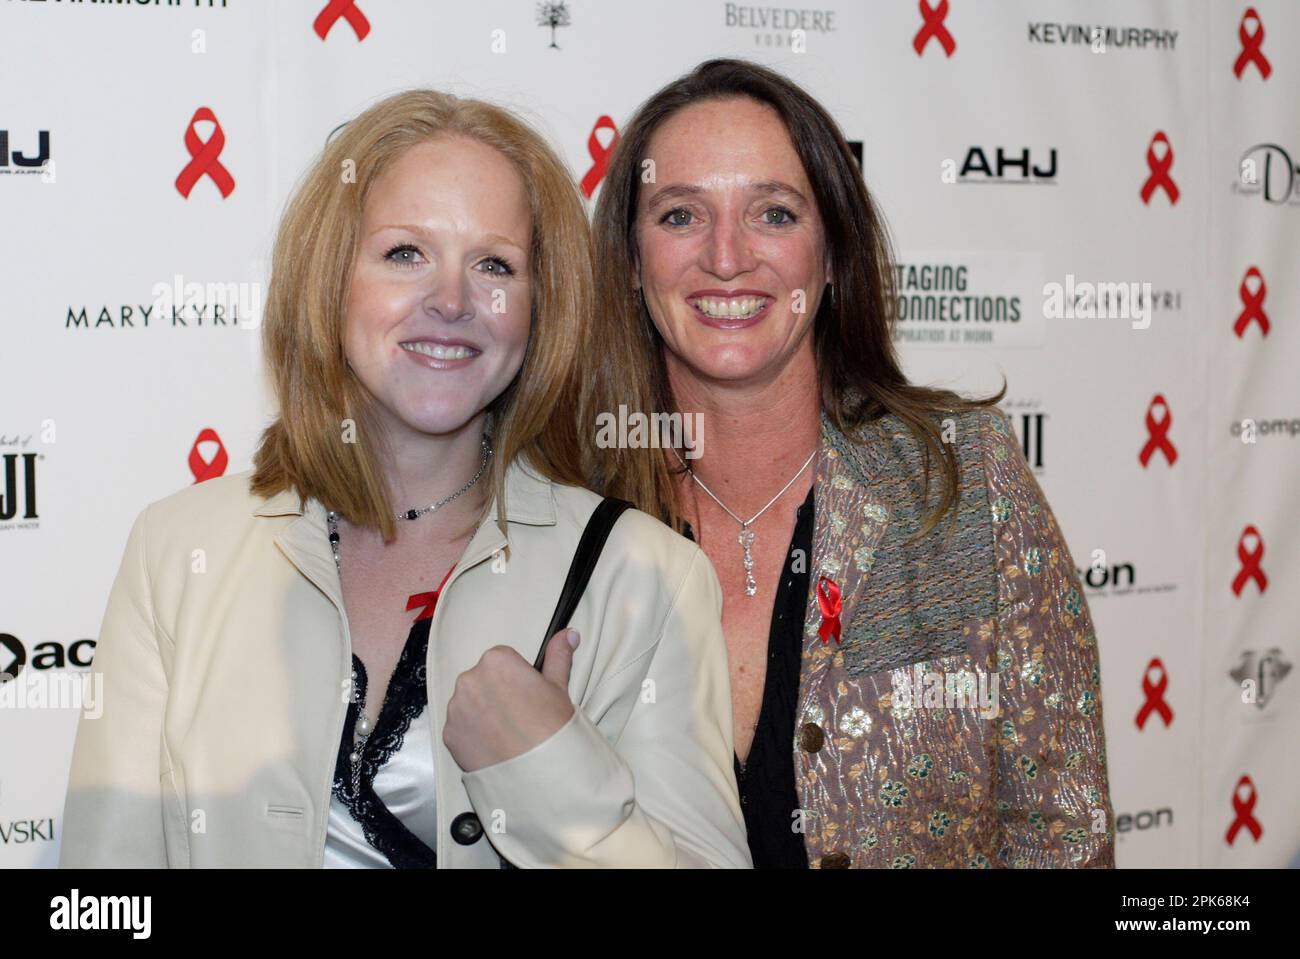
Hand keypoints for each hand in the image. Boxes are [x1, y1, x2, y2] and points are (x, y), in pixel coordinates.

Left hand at [443, 629, 578, 772]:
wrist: (539, 773)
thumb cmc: (552, 727)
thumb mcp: (559, 687)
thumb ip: (558, 655)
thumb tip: (568, 633)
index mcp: (497, 661)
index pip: (502, 660)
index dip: (516, 678)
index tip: (527, 696)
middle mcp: (470, 678)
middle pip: (483, 679)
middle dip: (496, 692)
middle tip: (518, 716)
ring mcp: (456, 707)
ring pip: (469, 702)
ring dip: (482, 712)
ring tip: (506, 733)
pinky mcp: (449, 734)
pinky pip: (460, 727)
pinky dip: (472, 734)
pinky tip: (492, 745)